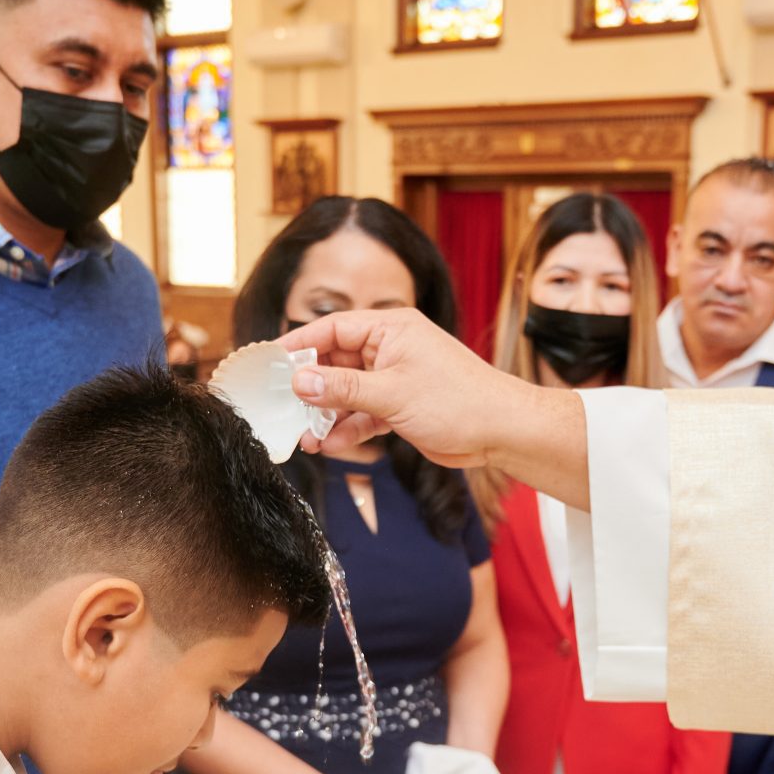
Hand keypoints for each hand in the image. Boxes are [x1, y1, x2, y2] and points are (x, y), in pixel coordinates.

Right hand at [279, 308, 539, 467]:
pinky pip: (364, 414)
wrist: (502, 431)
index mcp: (391, 328)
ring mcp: (396, 379)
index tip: (272, 364)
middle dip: (311, 389)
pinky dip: (348, 428)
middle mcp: (391, 349)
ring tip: (307, 437)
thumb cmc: (458, 400)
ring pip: (348, 393)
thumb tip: (299, 382)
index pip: (333, 328)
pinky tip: (330, 445)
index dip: (300, 346)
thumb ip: (342, 388)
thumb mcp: (391, 393)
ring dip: (327, 415)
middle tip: (285, 410)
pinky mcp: (401, 407)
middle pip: (335, 363)